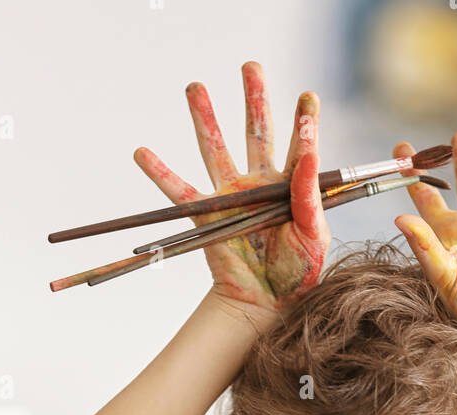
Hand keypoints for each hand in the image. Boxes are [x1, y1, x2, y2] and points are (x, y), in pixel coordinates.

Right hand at [133, 61, 331, 313]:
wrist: (267, 305)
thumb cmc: (298, 274)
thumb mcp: (315, 236)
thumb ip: (310, 195)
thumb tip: (311, 153)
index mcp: (291, 186)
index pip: (300, 146)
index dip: (305, 122)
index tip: (308, 98)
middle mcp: (260, 183)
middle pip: (257, 131)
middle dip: (254, 98)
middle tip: (251, 67)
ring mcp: (232, 195)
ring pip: (216, 148)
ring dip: (206, 117)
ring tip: (195, 87)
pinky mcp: (208, 215)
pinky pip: (180, 192)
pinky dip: (160, 173)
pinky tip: (142, 152)